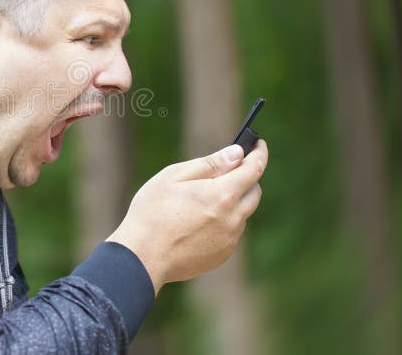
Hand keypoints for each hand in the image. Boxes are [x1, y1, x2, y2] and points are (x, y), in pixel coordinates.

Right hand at [106, 140, 267, 294]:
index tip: (258, 144)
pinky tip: (196, 222)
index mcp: (222, 195)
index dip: (259, 153)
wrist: (142, 256)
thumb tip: (237, 153)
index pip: (254, 169)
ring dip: (232, 201)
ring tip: (200, 200)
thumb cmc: (152, 212)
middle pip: (254, 192)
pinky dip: (223, 221)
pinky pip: (231, 232)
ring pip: (242, 213)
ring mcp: (229, 240)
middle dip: (245, 178)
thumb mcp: (174, 177)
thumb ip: (210, 164)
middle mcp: (233, 219)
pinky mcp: (222, 255)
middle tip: (225, 171)